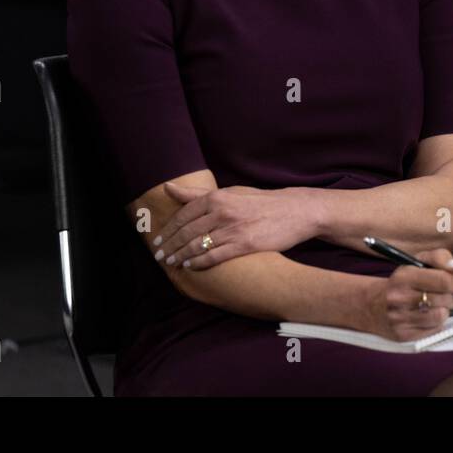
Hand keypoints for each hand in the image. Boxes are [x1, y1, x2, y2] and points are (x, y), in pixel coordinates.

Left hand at [152, 183, 314, 269]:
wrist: (294, 211)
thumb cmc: (259, 202)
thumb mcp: (229, 192)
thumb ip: (197, 194)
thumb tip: (167, 187)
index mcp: (217, 197)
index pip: (183, 216)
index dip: (167, 230)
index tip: (157, 240)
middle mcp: (222, 211)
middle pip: (186, 233)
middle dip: (169, 246)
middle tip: (159, 256)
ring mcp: (233, 228)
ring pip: (197, 246)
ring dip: (180, 256)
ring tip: (171, 263)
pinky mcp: (244, 245)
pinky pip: (214, 256)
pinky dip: (199, 262)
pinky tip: (190, 266)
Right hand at [358, 248, 452, 341]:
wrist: (371, 305)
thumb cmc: (400, 282)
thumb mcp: (415, 262)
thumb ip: (438, 257)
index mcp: (404, 276)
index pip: (442, 280)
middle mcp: (400, 298)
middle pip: (444, 299)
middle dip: (451, 295)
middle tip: (446, 293)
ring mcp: (401, 319)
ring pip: (440, 316)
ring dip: (444, 309)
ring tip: (436, 304)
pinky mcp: (403, 335)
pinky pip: (433, 330)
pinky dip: (436, 322)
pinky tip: (427, 315)